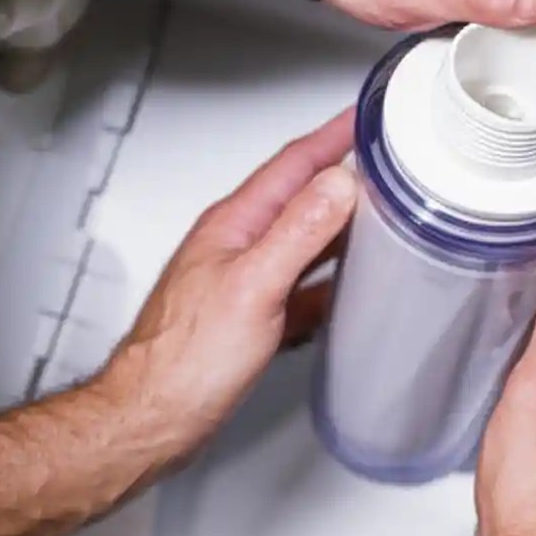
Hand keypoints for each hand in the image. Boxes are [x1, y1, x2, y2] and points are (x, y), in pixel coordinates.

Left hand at [98, 110, 357, 448]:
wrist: (153, 418)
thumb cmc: (185, 359)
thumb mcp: (254, 286)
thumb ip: (298, 232)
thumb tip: (337, 185)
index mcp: (234, 225)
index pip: (291, 165)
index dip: (330, 137)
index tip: (362, 118)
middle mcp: (237, 245)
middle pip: (298, 197)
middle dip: (341, 175)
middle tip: (383, 162)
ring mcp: (242, 280)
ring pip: (301, 241)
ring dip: (340, 226)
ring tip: (378, 216)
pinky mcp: (249, 315)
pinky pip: (299, 283)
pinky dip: (328, 279)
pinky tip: (346, 289)